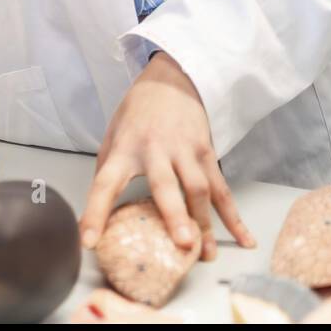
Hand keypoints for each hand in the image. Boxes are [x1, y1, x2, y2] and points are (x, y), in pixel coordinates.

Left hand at [80, 50, 256, 259]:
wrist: (171, 78)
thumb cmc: (138, 111)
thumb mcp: (113, 133)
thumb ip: (107, 169)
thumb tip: (97, 211)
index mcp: (124, 149)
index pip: (105, 183)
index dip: (95, 213)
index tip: (88, 241)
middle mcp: (155, 150)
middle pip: (165, 185)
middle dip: (174, 214)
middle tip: (181, 242)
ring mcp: (184, 151)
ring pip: (198, 189)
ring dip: (204, 221)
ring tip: (205, 252)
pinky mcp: (206, 152)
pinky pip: (222, 189)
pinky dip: (233, 216)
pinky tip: (242, 238)